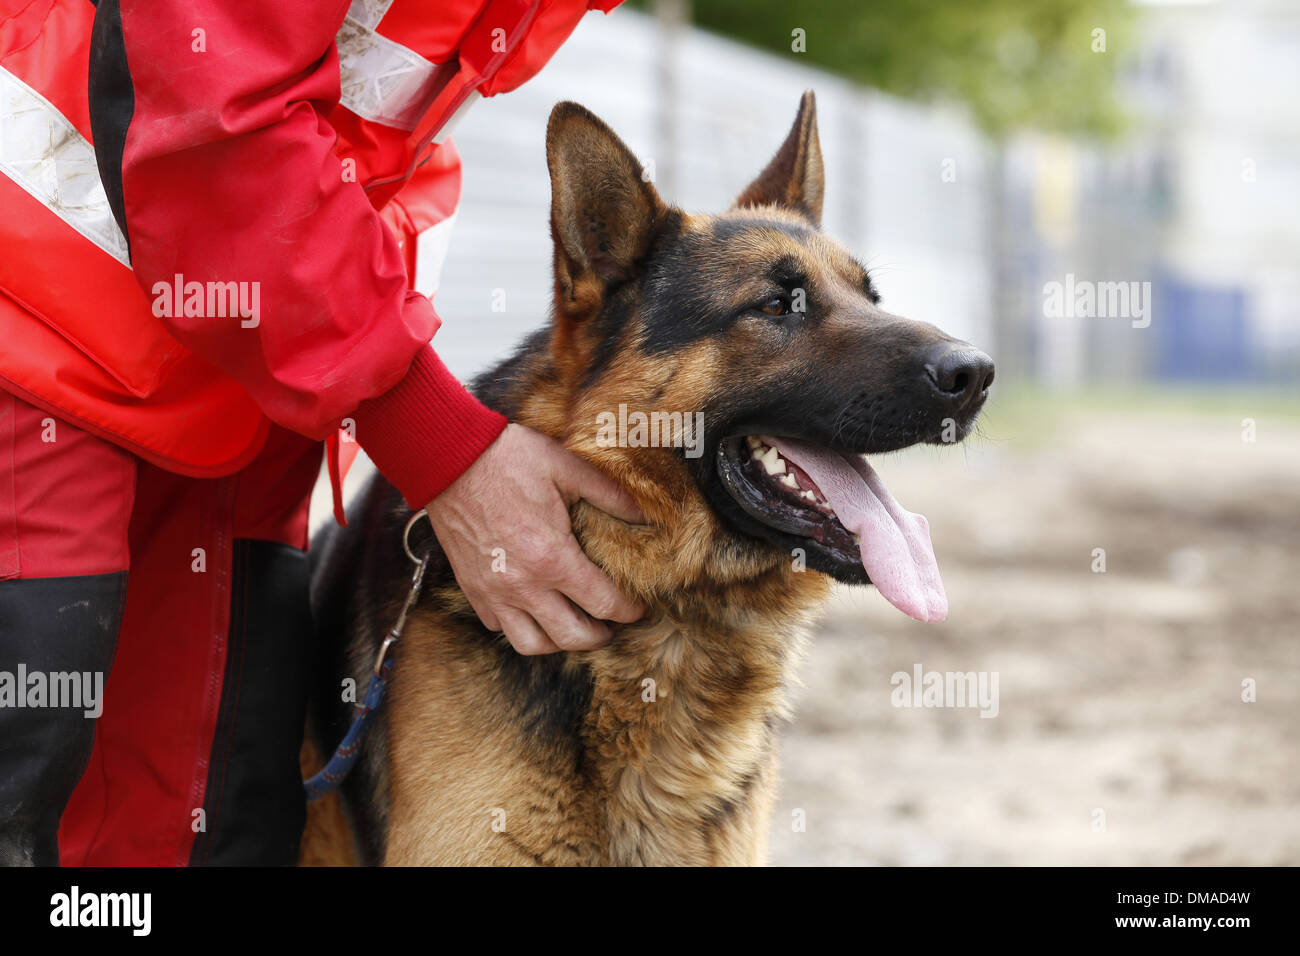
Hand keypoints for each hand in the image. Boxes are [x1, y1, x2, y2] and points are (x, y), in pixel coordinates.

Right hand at [425, 423, 645, 653]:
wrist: (449, 459)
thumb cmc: (509, 460)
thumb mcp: (568, 468)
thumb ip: (611, 495)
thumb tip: (645, 516)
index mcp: (552, 557)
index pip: (604, 604)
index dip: (630, 611)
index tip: (638, 608)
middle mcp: (523, 584)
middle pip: (572, 637)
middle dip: (600, 637)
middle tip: (612, 625)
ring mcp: (494, 592)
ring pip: (532, 644)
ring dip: (559, 641)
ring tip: (574, 624)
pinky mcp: (472, 589)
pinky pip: (500, 627)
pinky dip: (521, 626)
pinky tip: (535, 608)